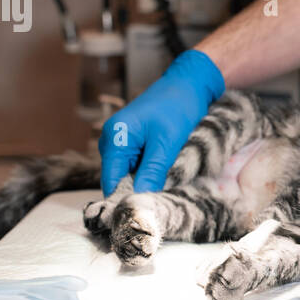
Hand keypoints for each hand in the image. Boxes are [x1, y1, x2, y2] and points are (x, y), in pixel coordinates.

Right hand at [99, 50, 224, 195]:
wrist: (188, 84)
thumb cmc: (178, 107)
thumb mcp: (168, 142)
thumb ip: (153, 171)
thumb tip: (141, 198)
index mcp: (115, 138)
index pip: (111, 182)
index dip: (124, 200)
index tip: (143, 215)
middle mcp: (111, 141)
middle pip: (118, 180)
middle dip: (136, 192)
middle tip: (158, 206)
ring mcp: (120, 141)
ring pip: (128, 174)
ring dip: (143, 182)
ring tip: (164, 190)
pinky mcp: (132, 142)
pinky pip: (135, 165)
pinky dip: (147, 172)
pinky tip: (163, 175)